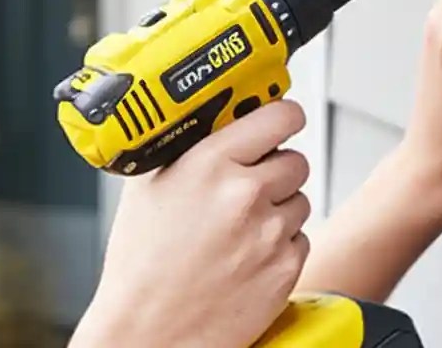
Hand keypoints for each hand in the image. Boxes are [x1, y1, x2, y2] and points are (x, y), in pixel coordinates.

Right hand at [72, 101, 311, 347]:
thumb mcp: (149, 187)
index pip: (280, 115)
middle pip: (296, 159)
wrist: (147, 332)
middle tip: (249, 186)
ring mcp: (269, 233)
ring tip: (239, 229)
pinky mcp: (285, 268)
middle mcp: (245, 194)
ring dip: (279, 208)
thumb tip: (214, 118)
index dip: (284, 116)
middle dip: (276, 169)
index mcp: (210, 164)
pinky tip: (246, 256)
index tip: (281, 120)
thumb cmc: (141, 265)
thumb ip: (187, 146)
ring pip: (300, 199)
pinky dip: (281, 245)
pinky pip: (300, 238)